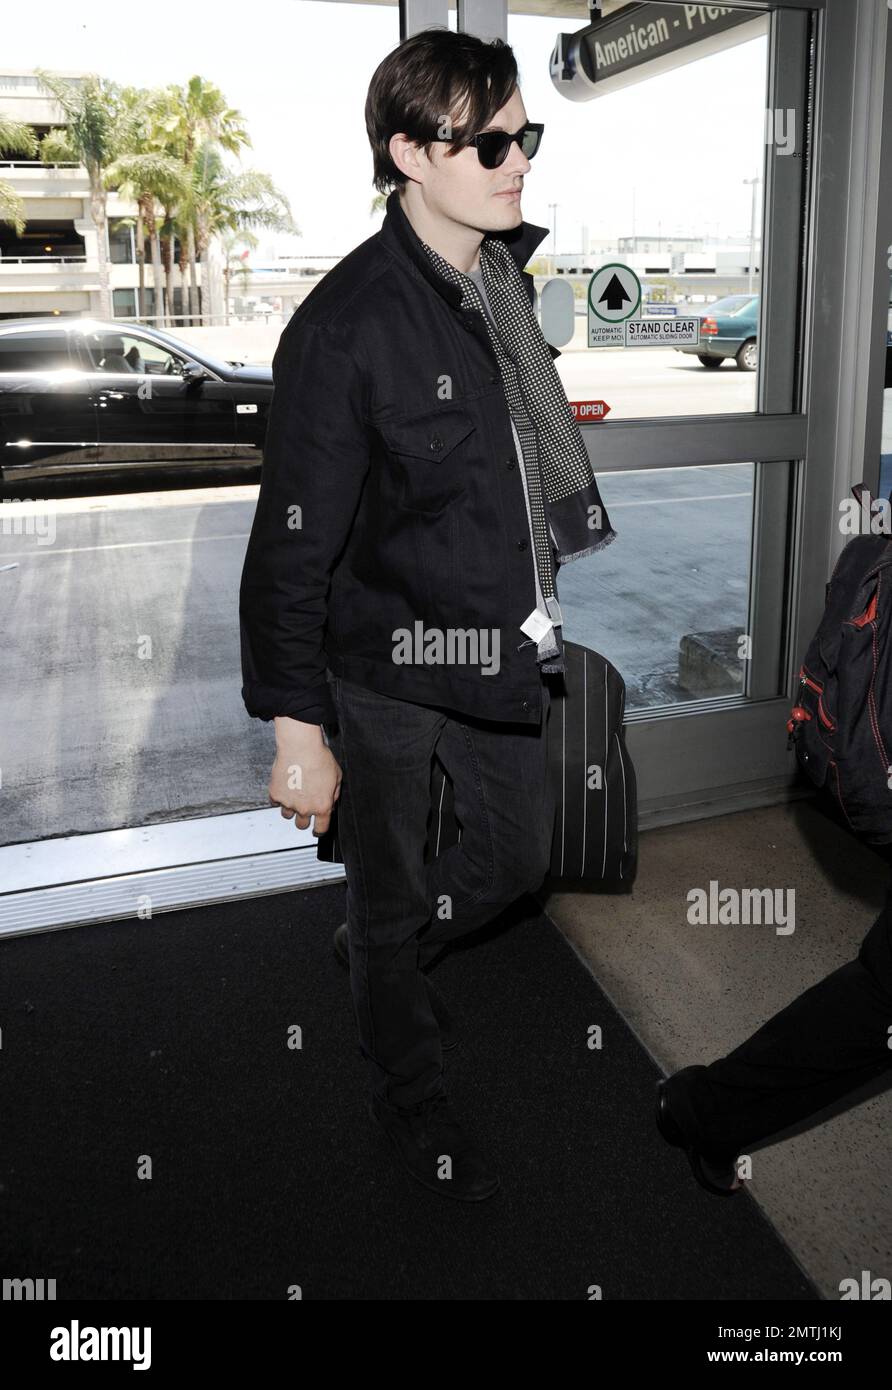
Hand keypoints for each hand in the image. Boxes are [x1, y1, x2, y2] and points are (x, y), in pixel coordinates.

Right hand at [269, 718, 341, 835]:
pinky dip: (279, 796)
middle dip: (303, 819)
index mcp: (322, 806)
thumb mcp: (337, 776)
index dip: (319, 830)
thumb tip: (331, 801)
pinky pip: (275, 802)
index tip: (317, 828)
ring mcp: (288, 802)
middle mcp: (304, 808)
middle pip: (301, 825)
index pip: (321, 829)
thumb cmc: (319, 758)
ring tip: (294, 794)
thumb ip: (334, 793)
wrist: (300, 746)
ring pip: (287, 815)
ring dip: (290, 808)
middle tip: (304, 807)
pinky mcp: (275, 794)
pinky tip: (285, 786)